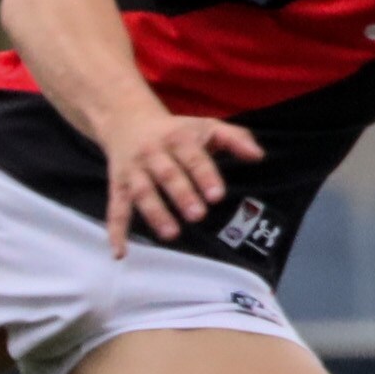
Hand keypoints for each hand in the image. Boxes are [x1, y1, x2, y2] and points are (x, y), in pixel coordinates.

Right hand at [97, 106, 264, 254]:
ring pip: (142, 192)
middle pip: (167, 175)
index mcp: (178, 138)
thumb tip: (258, 156)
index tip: (217, 195)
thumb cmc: (177, 130)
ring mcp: (134, 171)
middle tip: (198, 215)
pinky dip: (116, 231)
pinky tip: (120, 252)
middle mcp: (153, 153)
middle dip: (182, 195)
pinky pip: (116, 209)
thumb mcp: (207, 127)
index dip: (204, 175)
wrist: (126, 120)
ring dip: (155, 213)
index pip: (193, 157)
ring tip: (171, 234)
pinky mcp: (118, 186)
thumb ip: (236, 138)